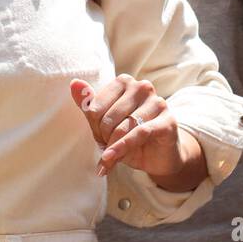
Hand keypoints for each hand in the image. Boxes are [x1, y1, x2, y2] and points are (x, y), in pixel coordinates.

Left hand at [70, 76, 205, 188]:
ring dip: (113, 145)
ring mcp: (158, 103)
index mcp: (124, 82)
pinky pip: (139, 133)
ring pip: (123, 126)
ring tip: (112, 156)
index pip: (95, 107)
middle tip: (108, 147)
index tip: (99, 135)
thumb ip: (88, 103)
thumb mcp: (104, 121)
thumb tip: (74, 83)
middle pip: (108, 117)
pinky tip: (111, 159)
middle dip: (103, 137)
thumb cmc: (128, 135)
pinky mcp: (168, 121)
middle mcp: (142, 88)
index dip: (93, 126)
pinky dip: (122, 148)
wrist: (157, 156)